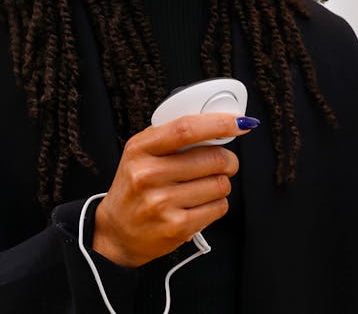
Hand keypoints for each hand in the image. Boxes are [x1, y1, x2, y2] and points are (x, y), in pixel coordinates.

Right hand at [92, 113, 257, 266]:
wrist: (117, 233)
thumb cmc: (136, 187)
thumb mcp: (142, 154)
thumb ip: (173, 136)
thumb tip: (221, 124)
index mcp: (140, 149)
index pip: (185, 129)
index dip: (219, 123)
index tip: (239, 123)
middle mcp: (148, 175)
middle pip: (213, 157)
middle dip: (228, 160)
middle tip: (225, 163)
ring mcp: (161, 203)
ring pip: (221, 183)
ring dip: (221, 184)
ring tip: (204, 187)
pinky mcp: (176, 227)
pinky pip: (219, 207)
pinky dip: (217, 204)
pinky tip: (200, 205)